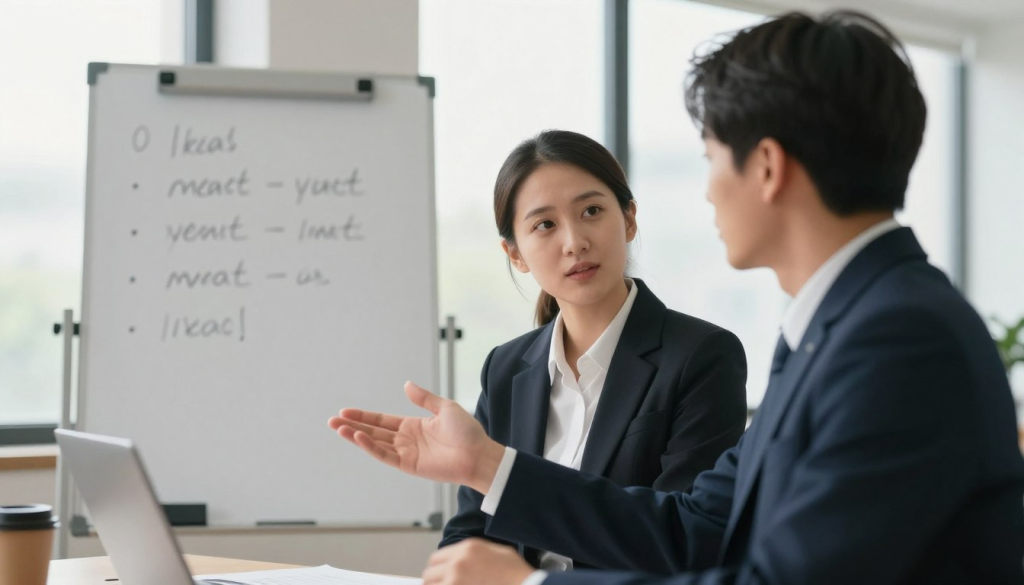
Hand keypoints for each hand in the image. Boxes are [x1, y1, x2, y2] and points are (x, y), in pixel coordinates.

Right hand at [328, 381, 505, 491]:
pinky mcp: (409, 466)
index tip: (345, 411)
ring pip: (375, 443)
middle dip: (352, 425)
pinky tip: (358, 437)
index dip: (364, 416)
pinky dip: (371, 447)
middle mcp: (407, 440)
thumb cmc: (467, 432)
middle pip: (373, 432)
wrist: (479, 454)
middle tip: (332, 420)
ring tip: (338, 427)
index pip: (382, 421)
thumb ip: (424, 398)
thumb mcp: (445, 408)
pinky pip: (386, 455)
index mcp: (414, 426)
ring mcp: (407, 453)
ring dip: (356, 436)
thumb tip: (406, 384)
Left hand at [422, 538, 534, 584]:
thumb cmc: (517, 574)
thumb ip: (477, 553)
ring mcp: (456, 581)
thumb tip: (465, 560)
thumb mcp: (498, 552)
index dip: (437, 569)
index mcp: (468, 548)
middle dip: (434, 582)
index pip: (435, 558)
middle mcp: (458, 563)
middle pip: (429, 574)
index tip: (440, 576)